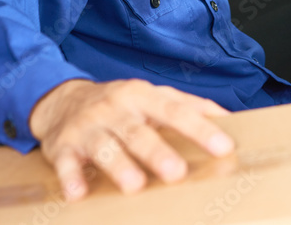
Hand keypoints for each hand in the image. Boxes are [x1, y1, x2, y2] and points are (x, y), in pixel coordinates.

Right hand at [29, 78, 234, 200]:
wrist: (62, 100)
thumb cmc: (119, 103)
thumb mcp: (152, 97)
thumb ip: (189, 106)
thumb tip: (228, 117)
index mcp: (142, 96)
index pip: (175, 112)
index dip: (200, 129)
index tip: (223, 147)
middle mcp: (115, 109)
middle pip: (138, 132)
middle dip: (158, 152)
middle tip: (178, 172)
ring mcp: (88, 127)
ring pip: (105, 147)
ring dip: (119, 166)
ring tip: (135, 185)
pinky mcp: (63, 146)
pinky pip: (67, 163)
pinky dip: (71, 178)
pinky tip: (78, 194)